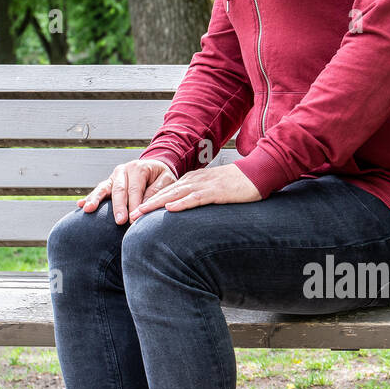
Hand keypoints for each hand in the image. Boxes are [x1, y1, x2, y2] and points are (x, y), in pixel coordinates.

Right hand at [79, 158, 177, 223]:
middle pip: (119, 190)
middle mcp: (123, 170)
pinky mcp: (108, 183)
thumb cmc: (162, 177)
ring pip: (104, 188)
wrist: (155, 168)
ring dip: (96, 199)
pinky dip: (89, 197)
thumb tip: (143, 208)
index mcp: (138, 168)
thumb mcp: (166, 181)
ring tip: (88, 209)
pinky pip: (99, 190)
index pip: (135, 190)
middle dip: (118, 206)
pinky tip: (80, 205)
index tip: (135, 222)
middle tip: (119, 221)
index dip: (134, 206)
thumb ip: (156, 192)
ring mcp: (114, 176)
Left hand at [136, 162, 261, 213]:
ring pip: (176, 194)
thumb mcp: (216, 190)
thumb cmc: (239, 185)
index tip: (137, 212)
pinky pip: (196, 198)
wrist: (259, 173)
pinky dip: (182, 203)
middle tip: (131, 215)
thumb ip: (201, 197)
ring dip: (157, 204)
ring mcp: (206, 185)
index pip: (168, 191)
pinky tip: (170, 209)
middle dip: (147, 203)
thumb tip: (188, 210)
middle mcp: (196, 180)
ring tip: (142, 213)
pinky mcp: (217, 192)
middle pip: (166, 192)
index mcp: (194, 180)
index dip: (151, 201)